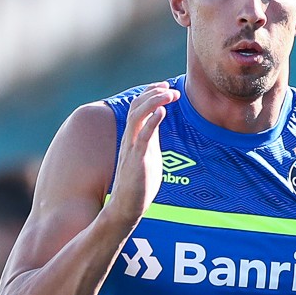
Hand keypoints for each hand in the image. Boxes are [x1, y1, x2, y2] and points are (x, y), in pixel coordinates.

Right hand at [104, 84, 180, 228]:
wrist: (125, 208)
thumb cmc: (138, 186)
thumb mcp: (147, 155)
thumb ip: (151, 138)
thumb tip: (158, 122)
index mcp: (133, 138)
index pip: (138, 107)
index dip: (150, 93)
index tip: (164, 86)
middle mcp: (130, 140)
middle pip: (136, 106)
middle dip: (153, 93)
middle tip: (170, 88)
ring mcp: (132, 149)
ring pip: (137, 117)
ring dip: (154, 102)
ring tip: (169, 94)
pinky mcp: (137, 161)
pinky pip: (143, 138)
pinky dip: (152, 122)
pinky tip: (161, 111)